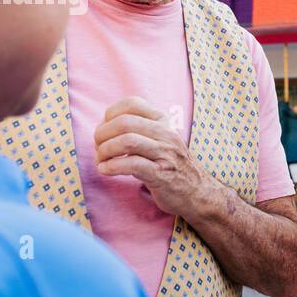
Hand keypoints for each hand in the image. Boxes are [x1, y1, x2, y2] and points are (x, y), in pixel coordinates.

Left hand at [93, 96, 210, 218]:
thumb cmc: (172, 166)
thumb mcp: (162, 140)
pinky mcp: (161, 175)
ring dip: (105, 151)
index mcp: (164, 122)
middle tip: (98, 148)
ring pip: (127, 141)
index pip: (132, 104)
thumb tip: (104, 127)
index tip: (105, 129)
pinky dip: (111, 166)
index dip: (110, 114)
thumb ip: (141, 130)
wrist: (198, 192)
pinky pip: (131, 164)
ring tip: (101, 160)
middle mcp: (166, 134)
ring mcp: (165, 154)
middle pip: (124, 122)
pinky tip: (106, 170)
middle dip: (102, 134)